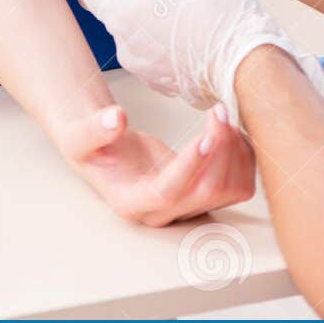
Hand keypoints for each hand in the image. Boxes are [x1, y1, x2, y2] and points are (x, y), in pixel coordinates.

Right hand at [56, 101, 255, 226]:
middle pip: (206, 192)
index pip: (166, 193)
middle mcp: (163, 212)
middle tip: (217, 110)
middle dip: (218, 149)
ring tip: (221, 116)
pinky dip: (244, 157)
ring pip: (229, 191)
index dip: (188, 167)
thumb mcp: (79, 136)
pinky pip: (239, 185)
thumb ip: (94, 129)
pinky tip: (230, 130)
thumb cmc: (93, 147)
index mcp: (131, 201)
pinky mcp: (204, 193)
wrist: (107, 151)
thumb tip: (116, 118)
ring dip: (234, 152)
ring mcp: (187, 205)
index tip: (204, 136)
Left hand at [78, 0, 323, 123]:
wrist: (251, 67)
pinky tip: (195, 25)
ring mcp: (148, 72)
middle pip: (119, 10)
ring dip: (154, 12)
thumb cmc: (219, 17)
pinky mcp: (168, 84)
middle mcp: (128, 49)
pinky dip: (167, 36)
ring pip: (140, 32)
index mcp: (124, 18)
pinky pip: (159, 53)